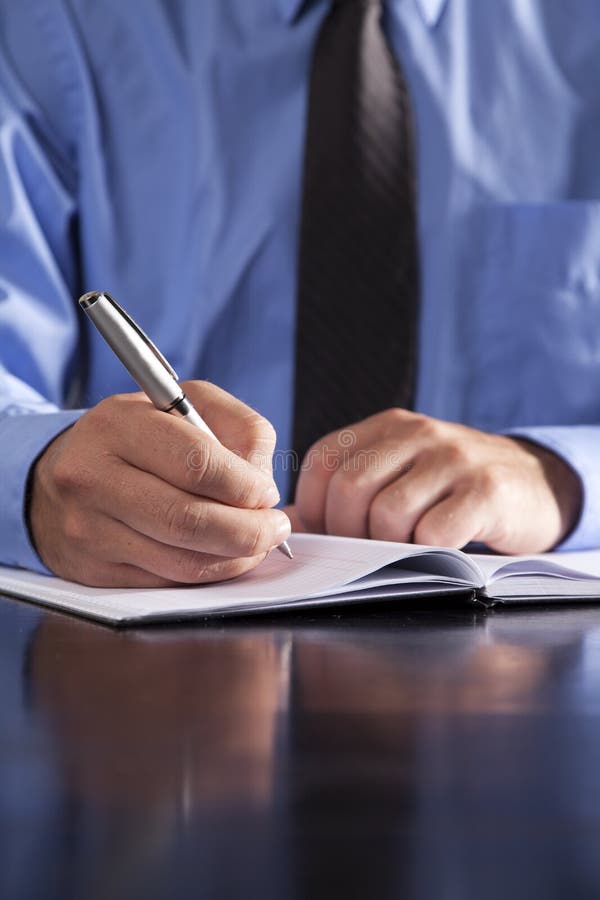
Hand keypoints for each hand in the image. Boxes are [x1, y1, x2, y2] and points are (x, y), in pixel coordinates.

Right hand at [29, 382, 290, 585]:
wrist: (69, 471)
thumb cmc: (141, 435)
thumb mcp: (189, 405)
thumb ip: (240, 429)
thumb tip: (263, 486)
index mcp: (118, 424)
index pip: (196, 464)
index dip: (244, 486)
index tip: (266, 494)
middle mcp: (93, 476)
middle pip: (188, 520)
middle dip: (248, 531)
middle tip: (275, 529)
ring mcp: (88, 528)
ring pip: (181, 561)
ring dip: (234, 558)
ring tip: (256, 543)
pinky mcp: (92, 569)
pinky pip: (166, 582)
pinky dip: (206, 574)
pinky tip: (221, 556)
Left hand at [292, 410, 581, 553]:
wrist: (535, 483)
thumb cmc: (453, 489)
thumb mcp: (402, 474)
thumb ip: (351, 489)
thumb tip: (288, 523)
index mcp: (388, 426)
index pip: (323, 460)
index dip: (314, 507)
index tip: (330, 534)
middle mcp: (419, 433)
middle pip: (350, 488)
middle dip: (346, 533)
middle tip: (365, 551)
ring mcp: (454, 459)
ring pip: (388, 512)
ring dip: (388, 547)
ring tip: (405, 549)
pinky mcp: (485, 491)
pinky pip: (434, 531)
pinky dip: (427, 552)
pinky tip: (438, 548)